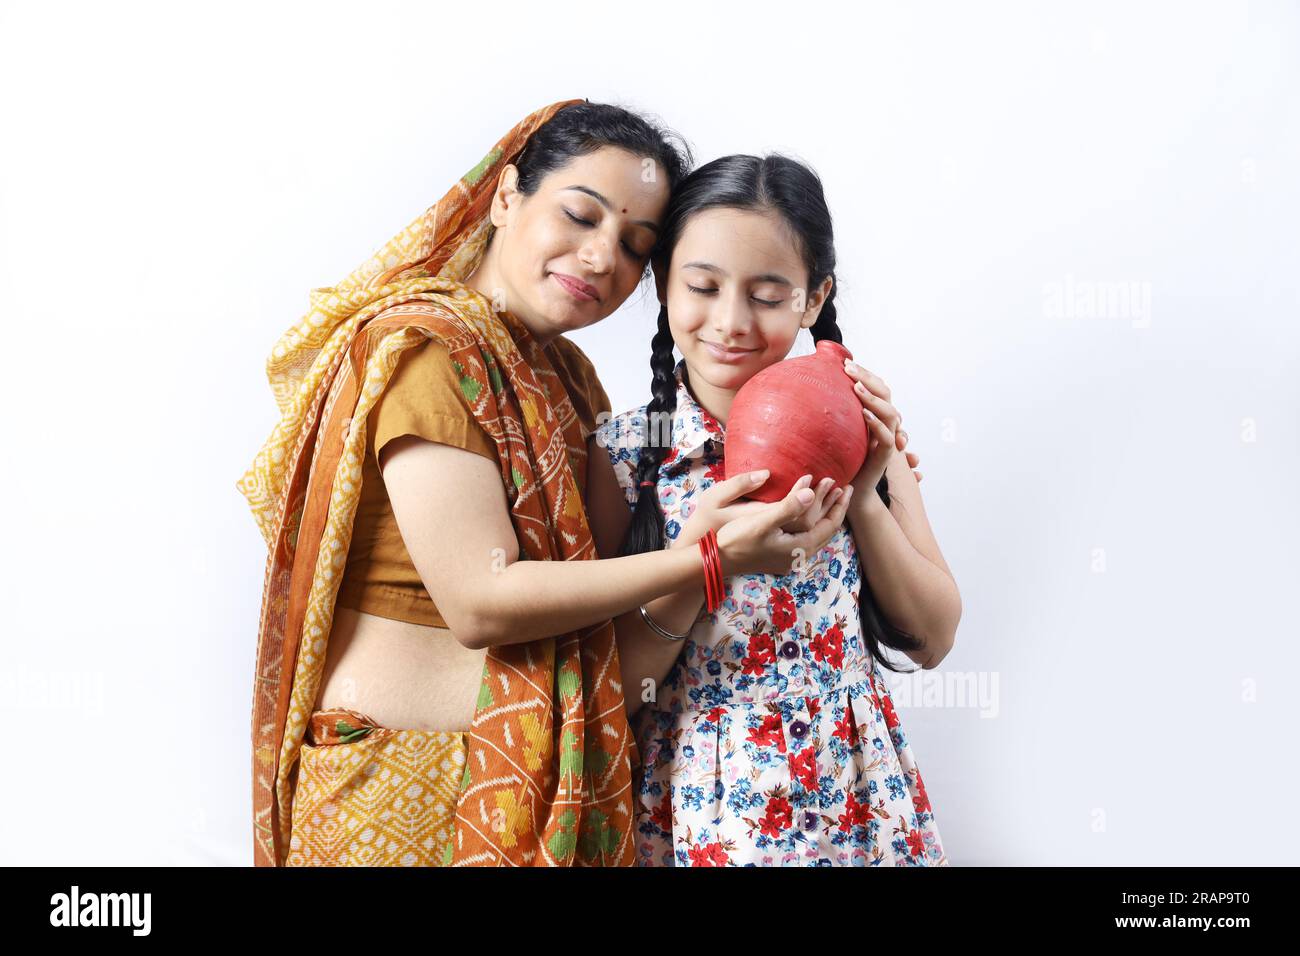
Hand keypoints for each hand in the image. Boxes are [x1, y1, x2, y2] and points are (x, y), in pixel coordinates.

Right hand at [714, 472, 854, 576]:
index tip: (848, 486)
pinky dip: (812, 523)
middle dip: (836, 509)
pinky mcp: (779, 557)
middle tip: (844, 489)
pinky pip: (805, 537)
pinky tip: (807, 516)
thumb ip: (788, 507)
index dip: (841, 505)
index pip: (830, 525)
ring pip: (816, 535)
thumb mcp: (762, 521)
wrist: (715, 561)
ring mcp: (789, 559)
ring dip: (824, 515)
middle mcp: (798, 555)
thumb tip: (812, 493)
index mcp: (800, 547)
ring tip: (829, 498)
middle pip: (826, 531)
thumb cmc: (736, 540)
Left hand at [841, 359, 919, 495]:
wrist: (850, 489)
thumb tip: (807, 390)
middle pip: (885, 394)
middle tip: (848, 368)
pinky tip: (864, 414)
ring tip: (856, 387)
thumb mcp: (834, 431)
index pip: (877, 388)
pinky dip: (877, 423)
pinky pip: (886, 436)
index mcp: (874, 415)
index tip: (846, 363)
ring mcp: (887, 438)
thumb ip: (830, 412)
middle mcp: (884, 424)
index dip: (865, 374)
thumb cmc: (840, 459)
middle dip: (868, 378)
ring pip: (889, 413)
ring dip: (873, 398)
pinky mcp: (885, 455)